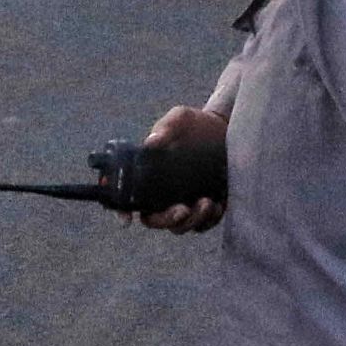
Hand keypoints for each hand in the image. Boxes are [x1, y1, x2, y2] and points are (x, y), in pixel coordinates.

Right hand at [135, 105, 227, 234]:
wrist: (223, 127)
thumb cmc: (194, 123)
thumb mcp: (179, 119)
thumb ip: (165, 128)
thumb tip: (151, 143)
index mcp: (148, 176)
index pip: (128, 199)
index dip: (122, 212)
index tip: (126, 220)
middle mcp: (163, 194)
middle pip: (155, 220)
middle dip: (166, 220)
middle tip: (181, 210)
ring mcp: (184, 202)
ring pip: (180, 226)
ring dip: (191, 221)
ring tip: (206, 202)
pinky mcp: (206, 207)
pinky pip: (204, 224)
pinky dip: (208, 221)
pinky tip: (217, 205)